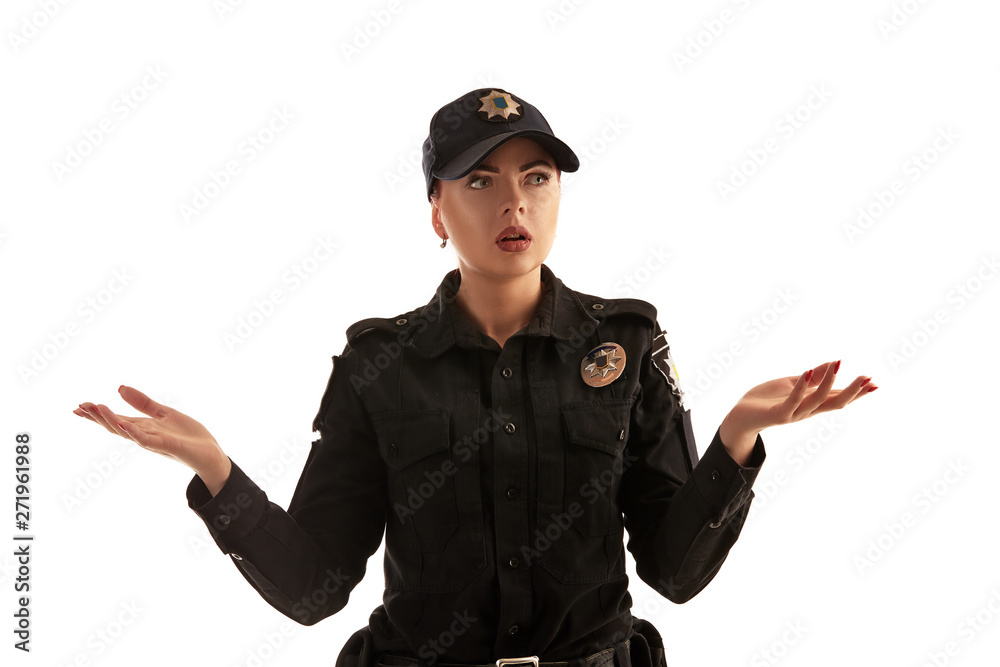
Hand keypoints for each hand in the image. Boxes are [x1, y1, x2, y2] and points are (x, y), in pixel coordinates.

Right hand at [73, 386, 231, 493]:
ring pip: (127, 431)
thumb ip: (143, 402)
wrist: (209, 453)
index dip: (98, 413)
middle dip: (98, 416)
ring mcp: (153, 442)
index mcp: (143, 427)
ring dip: (111, 420)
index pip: (115, 419)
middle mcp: (144, 435)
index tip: (79, 405)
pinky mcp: (166, 445)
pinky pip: (146, 439)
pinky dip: (134, 432)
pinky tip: (123, 423)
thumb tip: (120, 387)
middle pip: (116, 426)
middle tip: (80, 406)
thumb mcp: (164, 413)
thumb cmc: (187, 435)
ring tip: (97, 408)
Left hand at [719, 360, 876, 460]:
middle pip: (835, 403)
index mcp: (811, 404)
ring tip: (837, 364)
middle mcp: (807, 411)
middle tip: (868, 378)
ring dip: (828, 381)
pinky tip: (807, 371)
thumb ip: (812, 377)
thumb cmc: (766, 400)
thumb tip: (832, 364)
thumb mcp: (791, 384)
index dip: (856, 392)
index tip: (875, 383)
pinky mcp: (779, 414)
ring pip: (817, 400)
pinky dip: (801, 386)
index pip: (838, 397)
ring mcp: (794, 414)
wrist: (740, 415)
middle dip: (853, 391)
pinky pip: (793, 401)